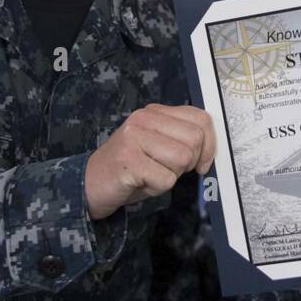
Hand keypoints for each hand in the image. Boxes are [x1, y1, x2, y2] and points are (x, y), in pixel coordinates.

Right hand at [85, 104, 215, 219]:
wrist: (90, 183)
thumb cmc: (130, 168)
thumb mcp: (157, 146)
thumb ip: (180, 139)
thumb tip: (210, 149)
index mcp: (154, 112)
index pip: (200, 118)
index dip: (209, 145)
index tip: (202, 163)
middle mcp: (144, 119)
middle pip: (195, 139)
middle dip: (189, 163)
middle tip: (168, 170)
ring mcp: (134, 137)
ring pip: (182, 159)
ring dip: (171, 175)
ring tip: (151, 174)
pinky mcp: (129, 160)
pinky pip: (166, 179)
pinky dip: (158, 188)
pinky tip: (141, 182)